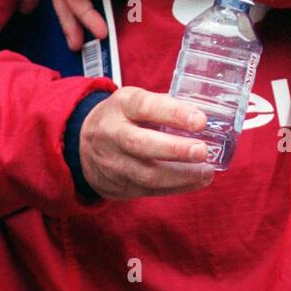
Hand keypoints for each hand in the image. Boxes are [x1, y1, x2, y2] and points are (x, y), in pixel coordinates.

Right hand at [79, 88, 216, 198]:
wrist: (84, 145)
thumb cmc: (123, 117)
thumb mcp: (136, 100)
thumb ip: (165, 105)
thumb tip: (204, 115)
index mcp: (121, 106)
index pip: (145, 106)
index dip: (174, 114)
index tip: (200, 121)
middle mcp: (112, 134)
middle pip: (141, 144)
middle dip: (175, 149)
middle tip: (202, 151)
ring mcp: (113, 163)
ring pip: (146, 174)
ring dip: (180, 175)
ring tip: (206, 172)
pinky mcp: (119, 186)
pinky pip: (150, 190)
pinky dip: (177, 187)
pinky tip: (197, 181)